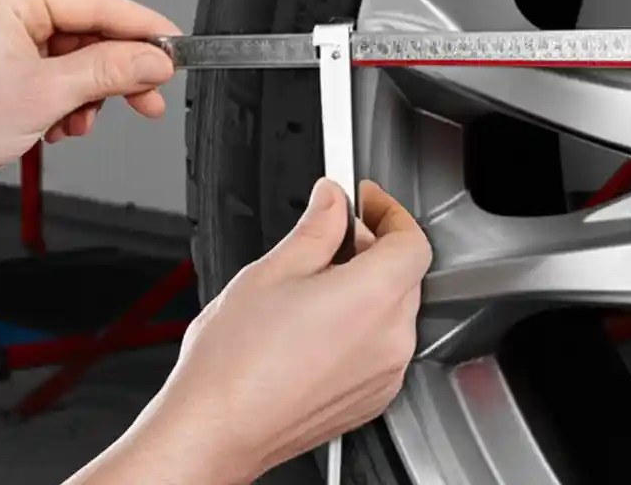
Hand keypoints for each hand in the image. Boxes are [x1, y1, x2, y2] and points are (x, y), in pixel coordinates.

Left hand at [0, 0, 180, 193]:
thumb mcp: (44, 94)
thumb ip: (108, 71)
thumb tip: (154, 59)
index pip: (96, 2)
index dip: (141, 27)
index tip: (175, 48)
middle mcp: (4, 9)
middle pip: (88, 32)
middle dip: (116, 72)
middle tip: (148, 97)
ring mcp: (1, 38)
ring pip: (75, 58)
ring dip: (88, 94)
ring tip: (80, 122)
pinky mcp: (0, 65)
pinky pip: (54, 75)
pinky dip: (66, 101)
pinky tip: (59, 125)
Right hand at [74, 179, 431, 484]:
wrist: (217, 429)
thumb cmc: (233, 364)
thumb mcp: (271, 271)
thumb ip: (316, 227)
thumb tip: (332, 201)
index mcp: (372, 297)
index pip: (413, 240)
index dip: (390, 213)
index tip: (366, 202)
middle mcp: (390, 339)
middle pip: (405, 275)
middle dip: (373, 249)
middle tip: (330, 239)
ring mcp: (385, 374)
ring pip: (393, 312)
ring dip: (367, 290)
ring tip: (312, 289)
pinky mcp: (373, 398)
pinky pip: (382, 349)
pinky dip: (361, 329)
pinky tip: (316, 328)